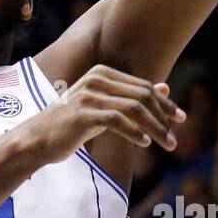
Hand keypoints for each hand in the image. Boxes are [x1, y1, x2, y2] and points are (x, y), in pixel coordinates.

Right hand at [31, 65, 184, 165]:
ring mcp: (88, 95)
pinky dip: (135, 132)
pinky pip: (117, 120)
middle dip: (163, 117)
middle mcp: (96, 79)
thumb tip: (165, 87)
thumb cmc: (72, 124)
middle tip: (174, 139)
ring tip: (166, 144)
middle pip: (142, 96)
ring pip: (134, 109)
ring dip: (155, 128)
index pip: (143, 86)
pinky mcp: (82, 113)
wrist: (37, 139)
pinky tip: (144, 143)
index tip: (180, 118)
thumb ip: (131, 96)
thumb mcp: (103, 107)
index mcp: (102, 73)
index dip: (164, 103)